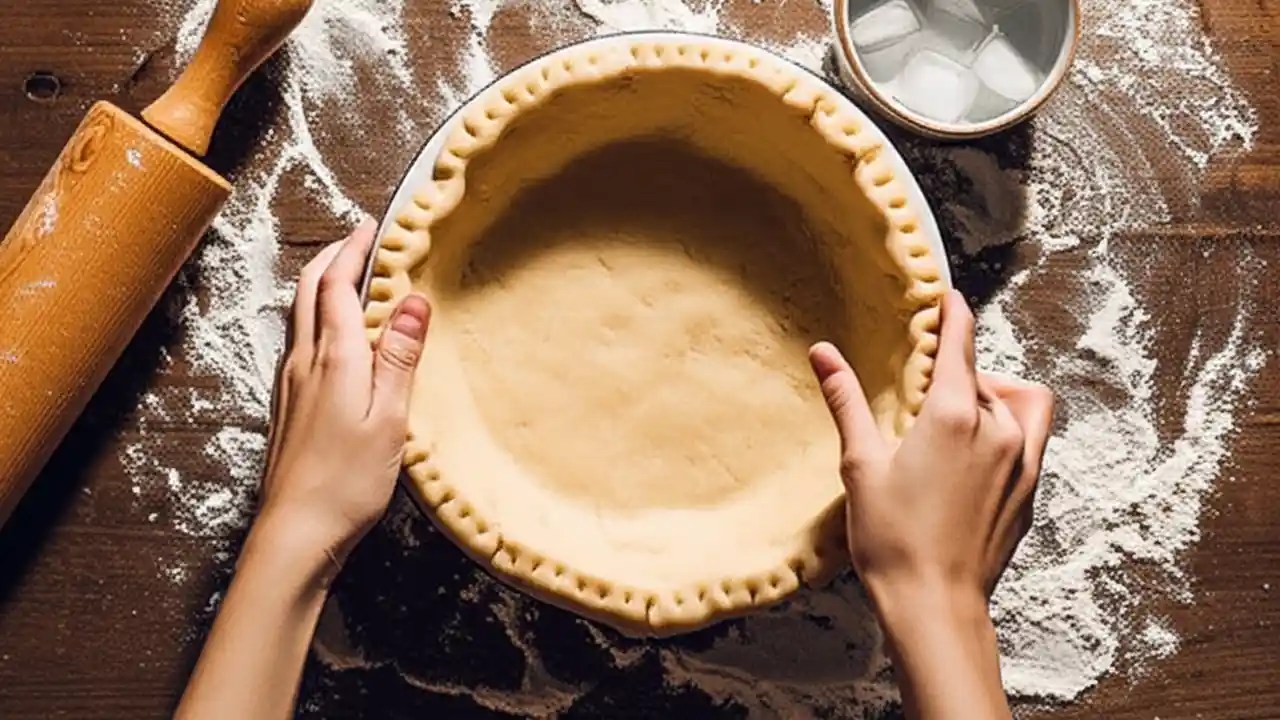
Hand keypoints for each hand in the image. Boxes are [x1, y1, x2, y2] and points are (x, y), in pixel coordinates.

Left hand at [257, 219, 431, 565]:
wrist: (295, 533)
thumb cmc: (347, 481)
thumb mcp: (389, 417)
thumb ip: (400, 357)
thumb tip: (413, 300)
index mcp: (333, 358)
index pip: (338, 284)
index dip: (354, 249)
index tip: (372, 224)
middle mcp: (304, 363)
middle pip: (309, 291)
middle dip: (333, 257)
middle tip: (359, 240)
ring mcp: (290, 385)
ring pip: (300, 316)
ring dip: (322, 285)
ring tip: (349, 276)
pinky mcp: (288, 407)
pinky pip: (301, 343)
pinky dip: (319, 318)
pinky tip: (335, 337)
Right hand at [809, 290, 1052, 719]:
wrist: (937, 604)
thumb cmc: (893, 539)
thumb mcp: (860, 465)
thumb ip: (847, 402)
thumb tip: (822, 354)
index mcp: (952, 415)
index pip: (960, 344)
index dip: (953, 315)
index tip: (947, 299)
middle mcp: (998, 428)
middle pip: (985, 374)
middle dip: (959, 368)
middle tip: (925, 386)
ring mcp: (1023, 460)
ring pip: (1021, 401)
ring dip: (995, 394)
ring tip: (960, 415)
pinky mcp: (1031, 490)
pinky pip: (1032, 437)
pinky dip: (1010, 427)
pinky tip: (975, 454)